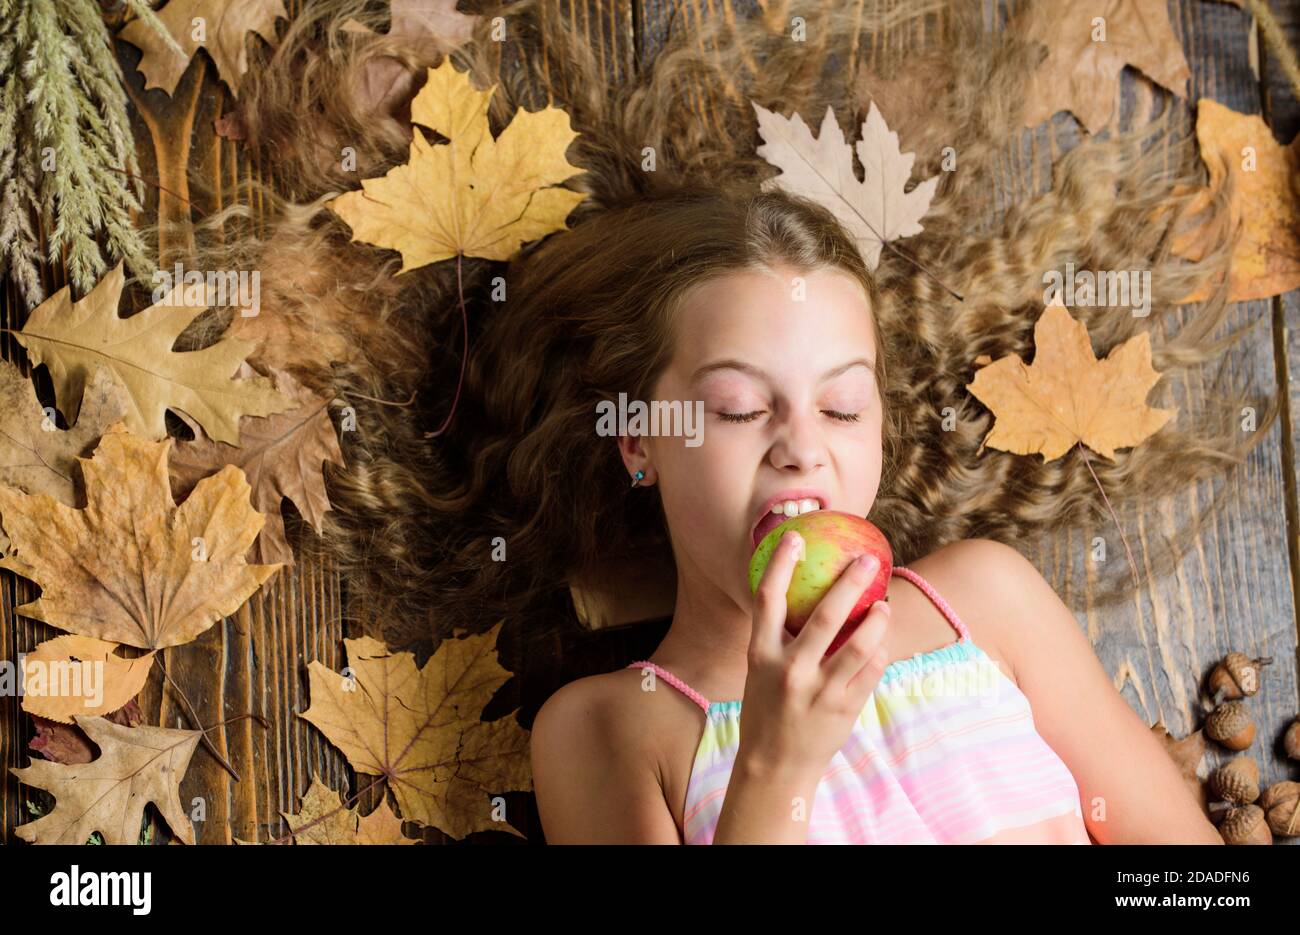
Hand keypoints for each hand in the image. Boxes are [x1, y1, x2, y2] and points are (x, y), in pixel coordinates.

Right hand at [737, 529, 892, 779]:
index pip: (767, 599)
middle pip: (825, 614)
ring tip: (883, 605)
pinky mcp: (844, 708)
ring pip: (860, 644)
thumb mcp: (759, 673)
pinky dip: (878, 653)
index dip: (780, 564)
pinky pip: (871, 671)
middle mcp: (790, 670)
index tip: (794, 537)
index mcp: (761, 656)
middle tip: (868, 560)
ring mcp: (819, 691)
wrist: (774, 768)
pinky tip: (879, 645)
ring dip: (877, 618)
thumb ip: (777, 640)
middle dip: (850, 581)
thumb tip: (803, 599)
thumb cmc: (766, 712)